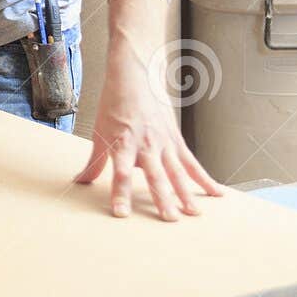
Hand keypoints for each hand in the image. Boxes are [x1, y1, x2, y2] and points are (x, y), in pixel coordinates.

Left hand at [74, 52, 223, 218]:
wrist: (134, 77)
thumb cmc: (114, 106)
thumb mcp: (100, 134)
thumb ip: (94, 163)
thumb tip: (79, 182)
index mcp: (122, 145)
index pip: (121, 174)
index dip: (120, 194)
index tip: (122, 213)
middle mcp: (145, 145)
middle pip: (155, 175)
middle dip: (162, 198)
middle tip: (169, 219)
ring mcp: (164, 143)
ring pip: (177, 171)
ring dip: (186, 193)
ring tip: (193, 213)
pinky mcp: (176, 140)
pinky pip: (192, 163)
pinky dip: (205, 178)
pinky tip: (217, 193)